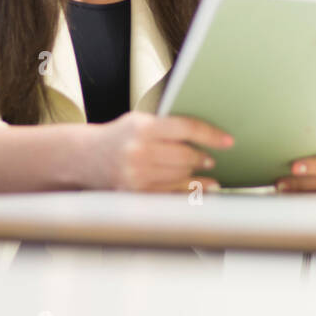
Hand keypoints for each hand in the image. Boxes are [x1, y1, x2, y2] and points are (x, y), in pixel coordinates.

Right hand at [85, 111, 233, 192]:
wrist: (87, 157)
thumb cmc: (120, 136)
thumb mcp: (140, 121)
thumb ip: (168, 126)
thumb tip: (206, 137)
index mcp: (142, 127)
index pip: (186, 128)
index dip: (211, 135)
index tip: (228, 141)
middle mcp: (138, 151)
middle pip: (185, 155)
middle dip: (202, 157)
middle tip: (210, 159)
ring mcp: (137, 175)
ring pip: (180, 175)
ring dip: (198, 175)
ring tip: (209, 174)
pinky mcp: (136, 193)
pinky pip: (172, 193)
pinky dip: (190, 190)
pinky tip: (202, 187)